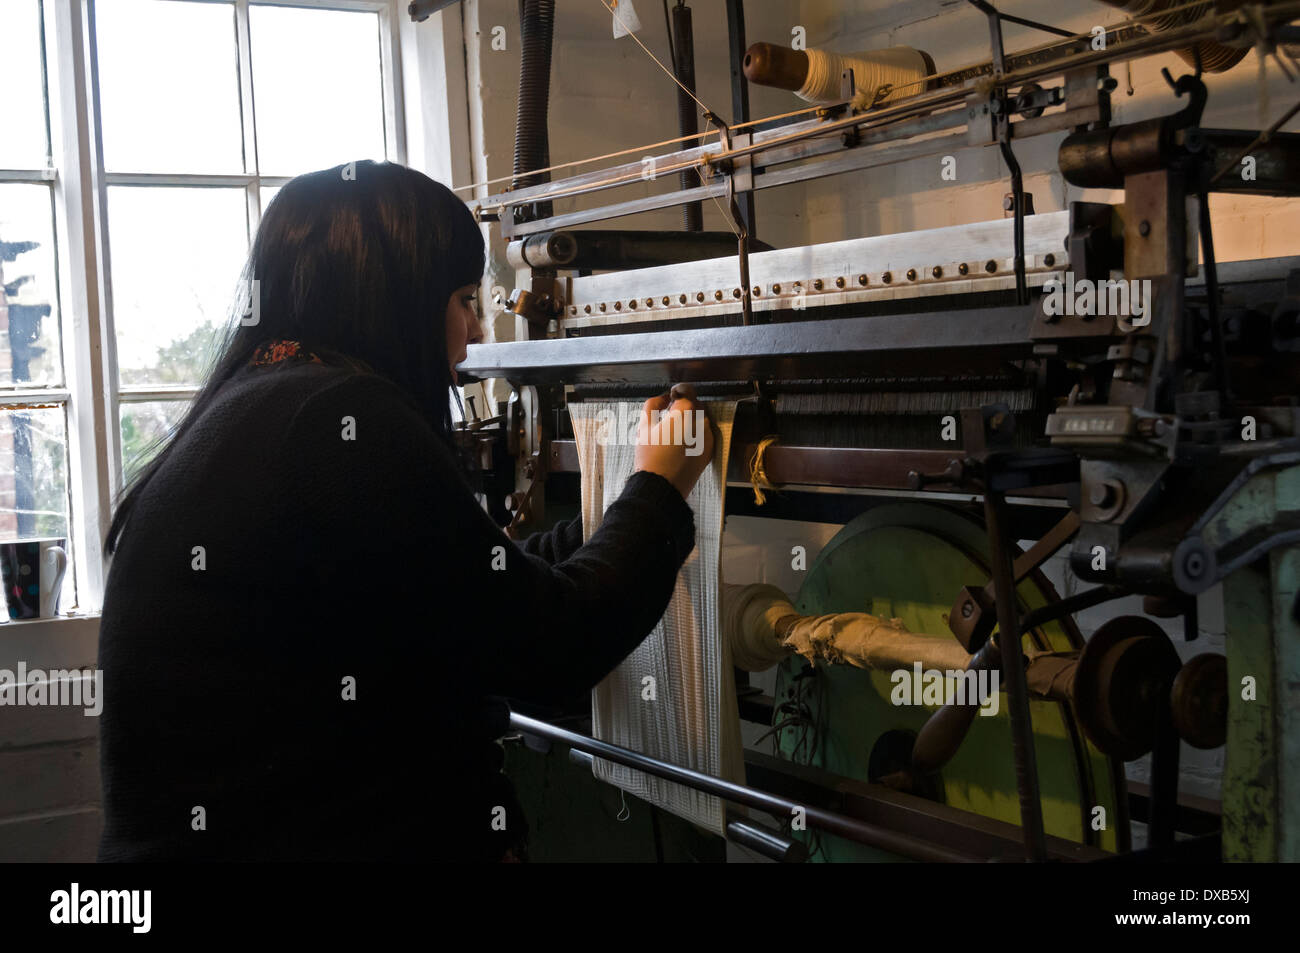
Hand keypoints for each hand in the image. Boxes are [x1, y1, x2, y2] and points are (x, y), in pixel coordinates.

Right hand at [634, 383, 714, 499]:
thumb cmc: (651, 457)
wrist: (662, 485)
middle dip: (684, 407)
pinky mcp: (709, 450)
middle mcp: (700, 423)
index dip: (678, 391)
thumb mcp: (644, 426)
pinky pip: (704, 435)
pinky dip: (695, 434)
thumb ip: (653, 405)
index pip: (687, 391)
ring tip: (673, 433)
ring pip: (700, 420)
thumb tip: (664, 398)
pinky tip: (680, 444)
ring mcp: (707, 437)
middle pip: (695, 405)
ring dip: (690, 421)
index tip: (672, 395)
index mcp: (684, 414)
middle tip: (669, 416)